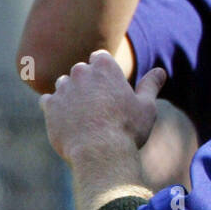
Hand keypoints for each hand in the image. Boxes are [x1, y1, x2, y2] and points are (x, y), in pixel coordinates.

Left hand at [40, 50, 165, 163]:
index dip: (106, 71)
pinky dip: (58, 109)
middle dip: (89, 83)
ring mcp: (63, 89)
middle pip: (82, 71)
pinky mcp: (50, 106)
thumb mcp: (146, 106)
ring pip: (65, 85)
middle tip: (101, 105)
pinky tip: (72, 122)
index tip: (111, 87)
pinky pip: (50, 101)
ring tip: (87, 116)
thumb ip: (150, 85)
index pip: (100, 57)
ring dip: (73, 94)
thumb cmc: (127, 128)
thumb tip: (160, 71)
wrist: (99, 152)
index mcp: (105, 67)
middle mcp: (81, 73)